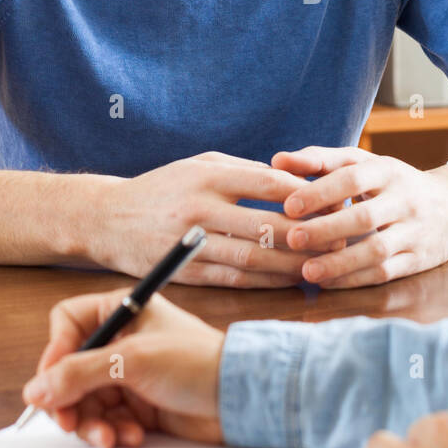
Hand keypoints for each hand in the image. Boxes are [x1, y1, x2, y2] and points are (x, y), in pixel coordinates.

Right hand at [22, 288, 224, 446]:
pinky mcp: (139, 405)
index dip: (55, 353)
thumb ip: (80, 374)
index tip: (51, 384)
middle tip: (70, 425)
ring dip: (93, 424)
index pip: (67, 324)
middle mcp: (121, 340)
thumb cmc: (198, 362)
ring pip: (85, 401)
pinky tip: (133, 437)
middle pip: (69, 370)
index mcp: (122, 311)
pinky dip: (113, 432)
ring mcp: (129, 374)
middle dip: (70, 401)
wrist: (242, 398)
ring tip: (110, 437)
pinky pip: (106, 421)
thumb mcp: (133, 361)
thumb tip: (35, 390)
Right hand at [83, 151, 324, 287]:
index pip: (269, 184)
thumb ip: (246, 171)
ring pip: (254, 259)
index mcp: (208, 175)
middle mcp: (200, 208)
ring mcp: (191, 243)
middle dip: (309, 236)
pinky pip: (236, 280)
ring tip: (323, 265)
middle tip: (340, 239)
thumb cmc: (163, 187)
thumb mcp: (200, 165)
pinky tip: (290, 281)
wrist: (106, 219)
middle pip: (267, 226)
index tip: (334, 202)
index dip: (306, 196)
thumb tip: (298, 182)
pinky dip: (267, 282)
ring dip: (293, 265)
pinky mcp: (185, 273)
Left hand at [271, 147, 447, 287]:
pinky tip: (328, 283)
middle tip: (292, 239)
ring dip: (340, 263)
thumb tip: (276, 160)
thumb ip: (321, 160)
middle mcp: (405, 200)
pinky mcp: (419, 259)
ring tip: (306, 271)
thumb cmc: (393, 183)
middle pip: (365, 217)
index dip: (320, 192)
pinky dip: (356, 279)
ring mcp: (415, 232)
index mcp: (388, 170)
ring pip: (377, 250)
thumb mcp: (365, 164)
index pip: (353, 178)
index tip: (289, 205)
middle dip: (327, 229)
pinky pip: (386, 272)